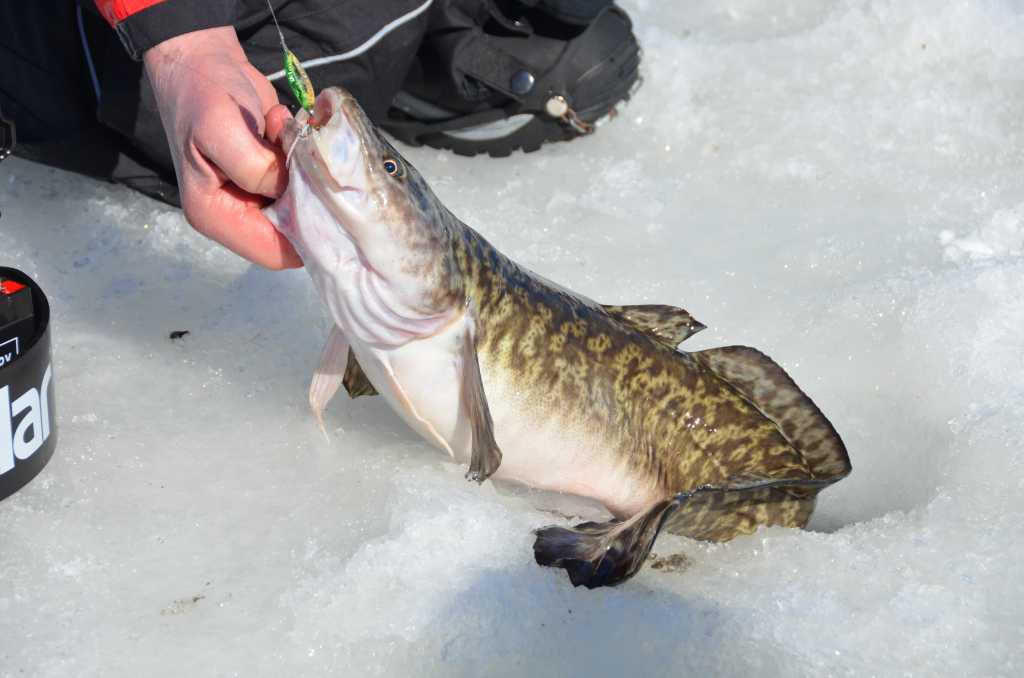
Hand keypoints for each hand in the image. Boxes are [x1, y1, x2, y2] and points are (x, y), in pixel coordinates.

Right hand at [144, 27, 300, 268]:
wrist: (204, 60)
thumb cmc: (203, 94)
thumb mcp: (221, 129)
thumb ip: (255, 168)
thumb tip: (292, 192)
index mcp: (216, 216)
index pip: (276, 253)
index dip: (306, 235)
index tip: (324, 198)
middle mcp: (236, 215)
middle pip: (295, 233)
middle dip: (309, 197)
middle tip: (301, 154)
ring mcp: (255, 198)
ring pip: (304, 206)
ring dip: (306, 170)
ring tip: (285, 133)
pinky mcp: (270, 178)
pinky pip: (303, 181)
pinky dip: (303, 156)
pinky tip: (284, 128)